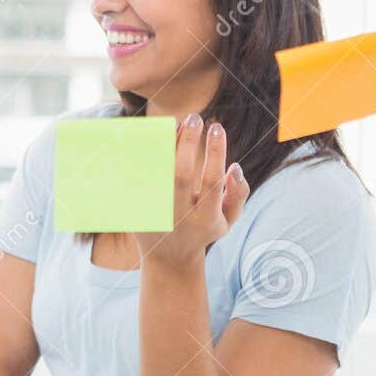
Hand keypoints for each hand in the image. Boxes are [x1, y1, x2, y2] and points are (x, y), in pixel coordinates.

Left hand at [134, 113, 250, 267]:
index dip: (215, 152)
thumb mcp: (228, 220)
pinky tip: (151, 138)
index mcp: (205, 218)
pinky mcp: (137, 211)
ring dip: (163, 146)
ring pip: (156, 175)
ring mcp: (155, 214)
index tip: (217, 126)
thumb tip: (235, 167)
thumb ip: (238, 195)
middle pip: (180, 175)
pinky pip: (136, 179)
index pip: (212, 180)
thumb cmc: (204, 230)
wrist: (169, 258)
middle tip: (195, 117)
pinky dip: (143, 158)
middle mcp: (178, 216)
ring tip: (173, 123)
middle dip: (188, 143)